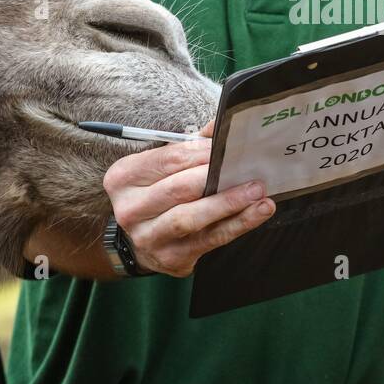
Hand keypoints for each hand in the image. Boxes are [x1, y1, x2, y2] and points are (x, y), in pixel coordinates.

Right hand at [101, 118, 275, 276]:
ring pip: (192, 216)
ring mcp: (148, 237)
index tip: (230, 147)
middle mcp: (130, 209)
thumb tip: (221, 125)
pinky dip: (239, 224)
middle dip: (217, 176)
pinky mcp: (171, 257)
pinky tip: (259, 211)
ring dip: (229, 202)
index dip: (203, 152)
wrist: (139, 243)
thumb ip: (189, 145)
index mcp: (124, 177)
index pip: (169, 158)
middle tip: (250, 167)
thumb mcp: (161, 167)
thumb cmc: (156, 195)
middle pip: (180, 188)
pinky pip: (210, 239)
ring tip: (258, 191)